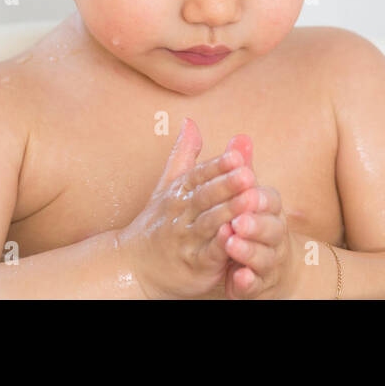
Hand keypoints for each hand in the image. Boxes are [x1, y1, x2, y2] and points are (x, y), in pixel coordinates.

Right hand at [115, 117, 261, 298]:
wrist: (134, 265)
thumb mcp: (168, 184)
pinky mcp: (195, 265)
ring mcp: (187, 239)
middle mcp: (181, 213)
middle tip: (247, 174)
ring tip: (250, 200)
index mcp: (178, 191)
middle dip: (226, 185)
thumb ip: (184, 153)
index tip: (235, 156)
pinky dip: (221, 246)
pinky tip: (235, 237)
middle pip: (205, 196)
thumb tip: (190, 120)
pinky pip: (209, 254)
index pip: (198, 175)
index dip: (218, 166)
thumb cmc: (159, 221)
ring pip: (209, 223)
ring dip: (229, 211)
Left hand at [219, 136, 300, 298]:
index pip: (272, 201)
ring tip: (232, 244)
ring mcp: (269, 262)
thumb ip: (242, 169)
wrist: (271, 267)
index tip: (247, 191)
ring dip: (249, 251)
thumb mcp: (249, 197)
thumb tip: (239, 137)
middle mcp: (275, 236)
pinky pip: (256, 285)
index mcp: (271, 212)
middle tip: (237, 220)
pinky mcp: (260, 285)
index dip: (260, 197)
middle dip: (255, 224)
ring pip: (263, 257)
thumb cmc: (254, 223)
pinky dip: (247, 281)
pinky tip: (237, 277)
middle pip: (271, 229)